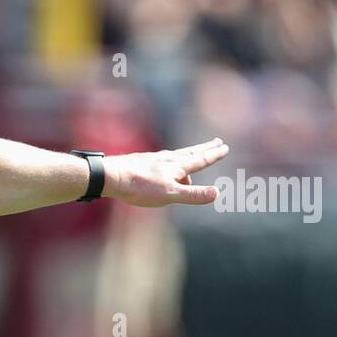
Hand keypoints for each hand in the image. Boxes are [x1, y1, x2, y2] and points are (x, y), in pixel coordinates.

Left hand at [102, 138, 228, 206]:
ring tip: (194, 155)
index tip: (224, 147)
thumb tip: (217, 193)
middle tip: (217, 141)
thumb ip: (193, 195)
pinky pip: (162, 160)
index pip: (200, 160)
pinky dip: (170, 160)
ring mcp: (154, 159)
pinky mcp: (142, 162)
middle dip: (205, 148)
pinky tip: (164, 163)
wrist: (112, 176)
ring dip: (189, 154)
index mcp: (177, 166)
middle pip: (191, 152)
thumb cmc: (140, 187)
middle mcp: (167, 159)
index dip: (213, 155)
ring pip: (177, 155)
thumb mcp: (169, 195)